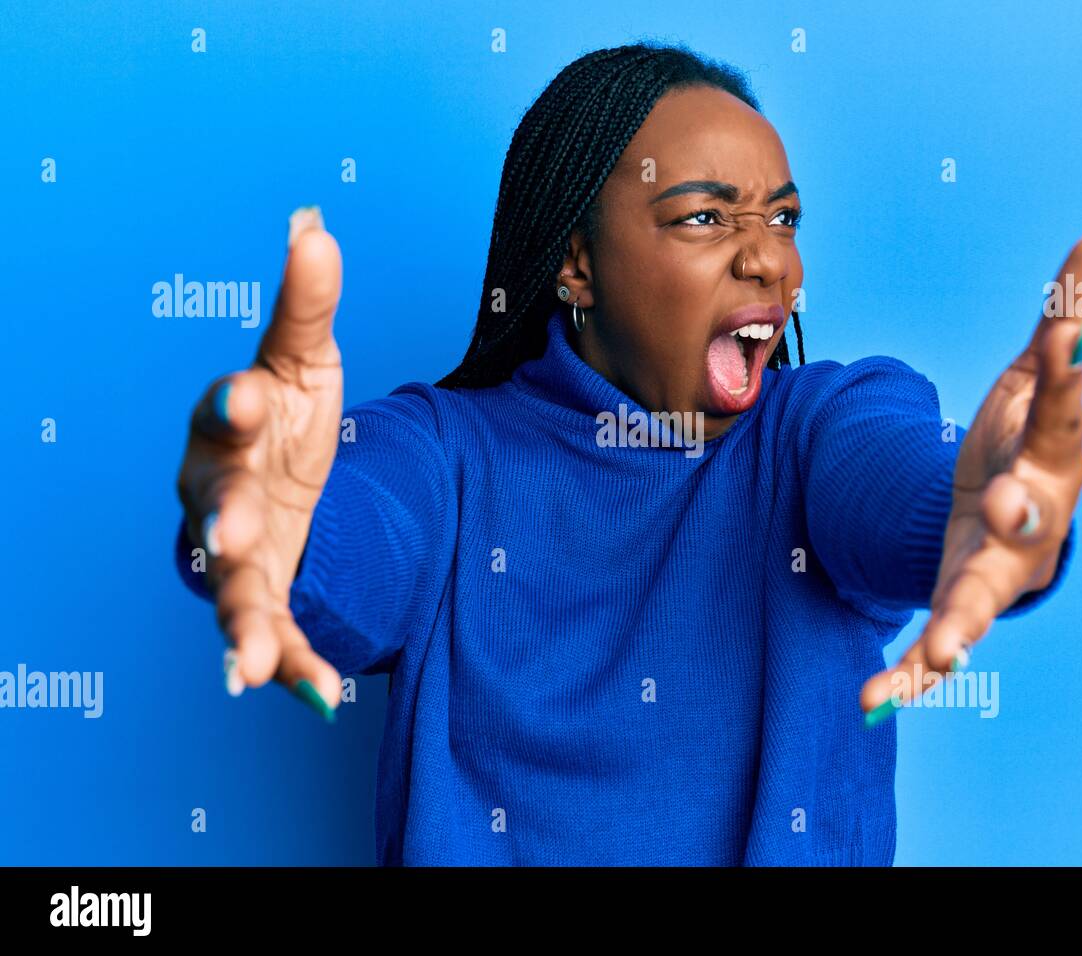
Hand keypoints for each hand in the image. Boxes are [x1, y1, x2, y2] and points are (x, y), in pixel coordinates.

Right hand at [176, 207, 344, 718]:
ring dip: (241, 621)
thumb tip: (313, 227)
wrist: (278, 480)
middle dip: (225, 518)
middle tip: (232, 534)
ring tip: (249, 665)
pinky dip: (291, 665)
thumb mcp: (304, 360)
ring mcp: (238, 550)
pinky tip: (319, 695)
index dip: (233, 403)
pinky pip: (273, 633)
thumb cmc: (284, 416)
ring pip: (232, 586)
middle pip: (216, 504)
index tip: (245, 395)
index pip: (226, 409)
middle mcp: (220, 490)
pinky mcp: (264, 594)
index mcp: (230, 424)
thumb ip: (305, 305)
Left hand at [860, 212, 1081, 724]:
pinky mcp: (957, 601)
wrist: (1011, 514)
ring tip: (946, 656)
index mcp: (1052, 451)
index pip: (1061, 406)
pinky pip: (934, 644)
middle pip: (1030, 514)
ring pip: (981, 598)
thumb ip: (1063, 313)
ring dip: (963, 625)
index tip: (1065, 333)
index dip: (1065, 370)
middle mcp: (1032, 516)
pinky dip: (909, 675)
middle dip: (1021, 511)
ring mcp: (996, 567)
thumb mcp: (1038, 376)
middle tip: (1010, 507)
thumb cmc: (1027, 441)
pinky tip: (872, 704)